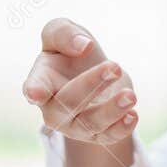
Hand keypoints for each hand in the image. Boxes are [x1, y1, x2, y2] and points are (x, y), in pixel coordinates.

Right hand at [21, 18, 137, 144]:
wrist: (96, 70)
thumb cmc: (72, 50)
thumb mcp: (62, 30)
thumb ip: (63, 32)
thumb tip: (83, 46)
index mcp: (40, 81)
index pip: (34, 88)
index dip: (35, 91)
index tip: (36, 93)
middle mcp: (53, 108)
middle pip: (68, 103)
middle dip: (91, 84)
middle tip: (115, 66)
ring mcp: (75, 125)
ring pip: (90, 124)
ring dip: (111, 110)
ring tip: (130, 95)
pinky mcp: (98, 133)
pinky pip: (108, 136)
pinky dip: (121, 128)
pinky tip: (133, 115)